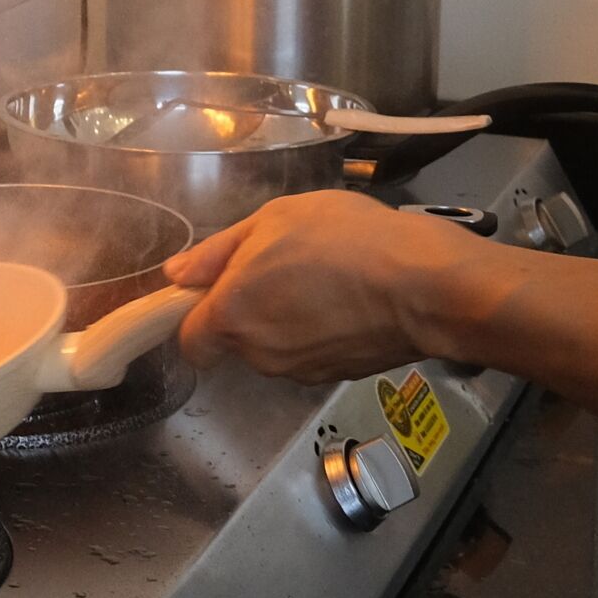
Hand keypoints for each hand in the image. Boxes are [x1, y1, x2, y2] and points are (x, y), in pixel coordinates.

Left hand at [164, 190, 470, 386]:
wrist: (422, 285)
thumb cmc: (343, 239)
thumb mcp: (273, 220)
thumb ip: (217, 252)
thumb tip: (175, 276)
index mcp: (231, 316)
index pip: (191, 342)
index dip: (198, 316)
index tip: (223, 288)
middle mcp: (258, 355)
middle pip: (236, 341)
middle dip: (250, 311)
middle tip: (285, 265)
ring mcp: (299, 371)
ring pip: (274, 349)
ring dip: (286, 321)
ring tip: (324, 279)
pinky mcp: (335, 377)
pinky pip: (311, 354)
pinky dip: (320, 333)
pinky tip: (348, 301)